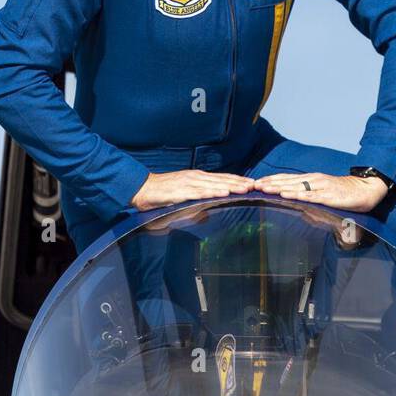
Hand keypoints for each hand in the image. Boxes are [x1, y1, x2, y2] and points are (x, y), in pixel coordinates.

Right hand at [131, 170, 255, 211]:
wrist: (139, 190)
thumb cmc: (160, 196)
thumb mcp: (180, 202)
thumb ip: (193, 208)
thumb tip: (205, 217)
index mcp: (196, 179)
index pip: (221, 179)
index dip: (236, 181)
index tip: (251, 184)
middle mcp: (194, 178)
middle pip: (221, 180)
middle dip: (238, 183)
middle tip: (255, 186)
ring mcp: (187, 183)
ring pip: (213, 184)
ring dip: (230, 186)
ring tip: (244, 188)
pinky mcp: (179, 191)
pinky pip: (198, 192)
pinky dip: (212, 191)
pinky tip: (223, 193)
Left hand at [252, 171, 389, 212]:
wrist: (366, 189)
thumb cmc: (346, 193)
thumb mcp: (325, 195)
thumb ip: (311, 198)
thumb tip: (298, 207)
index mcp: (311, 179)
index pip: (287, 178)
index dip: (271, 180)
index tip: (256, 183)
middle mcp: (314, 180)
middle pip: (287, 180)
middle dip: (269, 182)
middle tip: (252, 185)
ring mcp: (321, 187)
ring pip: (295, 186)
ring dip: (278, 186)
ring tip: (263, 188)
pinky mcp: (329, 195)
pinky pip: (310, 195)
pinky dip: (296, 194)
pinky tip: (285, 194)